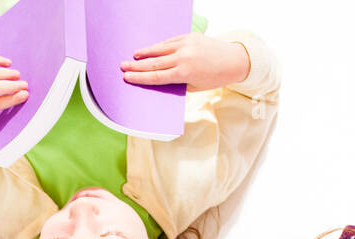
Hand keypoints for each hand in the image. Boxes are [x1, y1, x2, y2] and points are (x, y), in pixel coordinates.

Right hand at [120, 33, 248, 91]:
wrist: (233, 60)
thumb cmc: (213, 78)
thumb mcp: (193, 87)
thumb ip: (176, 83)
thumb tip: (158, 80)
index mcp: (183, 74)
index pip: (156, 77)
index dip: (140, 78)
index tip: (128, 77)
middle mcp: (183, 57)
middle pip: (153, 63)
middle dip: (137, 65)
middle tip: (122, 66)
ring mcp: (185, 44)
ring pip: (159, 49)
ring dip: (145, 53)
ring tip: (133, 56)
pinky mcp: (189, 36)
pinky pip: (169, 42)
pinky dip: (158, 46)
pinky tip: (149, 49)